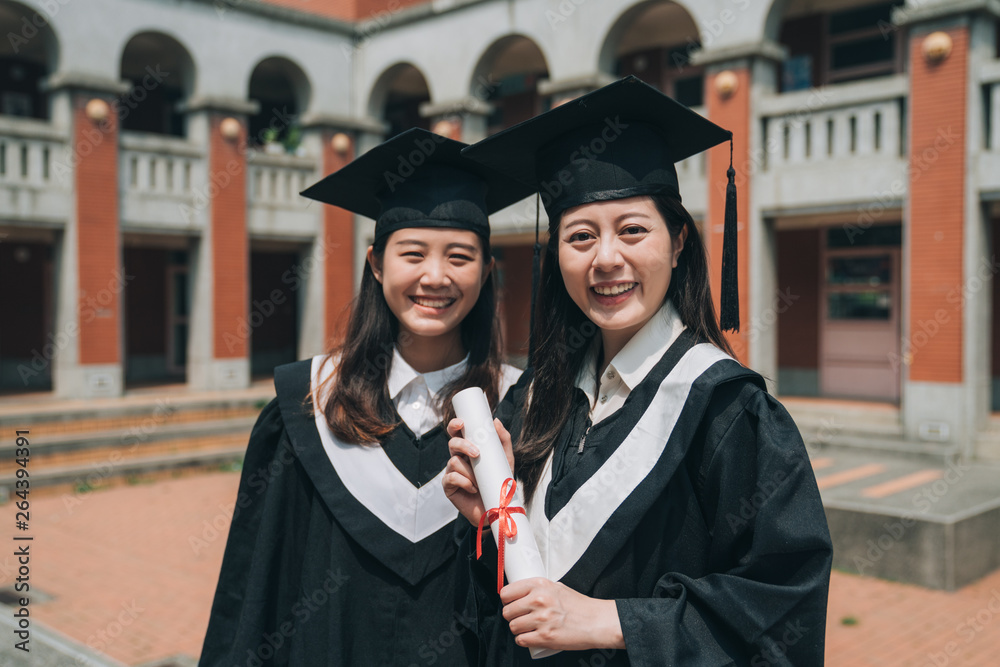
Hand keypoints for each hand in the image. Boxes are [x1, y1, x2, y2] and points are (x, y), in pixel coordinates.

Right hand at [442, 417, 514, 525]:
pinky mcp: (449, 486)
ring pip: (453, 462)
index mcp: (468, 449)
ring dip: (469, 471)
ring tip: (480, 481)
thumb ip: (502, 440)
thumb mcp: (505, 459)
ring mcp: (452, 472)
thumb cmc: (498, 481)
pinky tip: (474, 488)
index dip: (455, 425)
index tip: (461, 423)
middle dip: (463, 445)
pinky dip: (465, 482)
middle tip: (476, 453)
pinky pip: (452, 478)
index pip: (457, 433)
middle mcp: (458, 458)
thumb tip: (495, 421)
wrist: (497, 507)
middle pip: (452, 443)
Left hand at [500, 578, 624, 650]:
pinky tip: (530, 637)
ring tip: (528, 627)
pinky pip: (521, 640)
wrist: (596, 621)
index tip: (510, 603)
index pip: (506, 593)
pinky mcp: (545, 637)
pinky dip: (523, 640)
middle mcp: (538, 600)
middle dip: (512, 616)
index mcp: (540, 585)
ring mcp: (541, 619)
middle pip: (507, 611)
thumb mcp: (557, 587)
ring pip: (513, 627)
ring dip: (518, 629)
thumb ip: (539, 589)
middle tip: (521, 617)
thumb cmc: (579, 605)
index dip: (506, 600)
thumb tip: (521, 592)